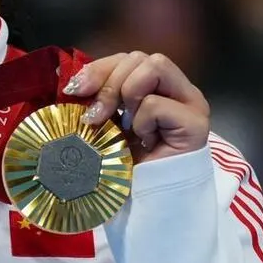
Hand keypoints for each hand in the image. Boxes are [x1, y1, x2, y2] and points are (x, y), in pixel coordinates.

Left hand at [63, 51, 209, 163]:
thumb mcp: (105, 123)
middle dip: (109, 83)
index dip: (98, 68)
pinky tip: (145, 143)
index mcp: (155, 87)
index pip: (127, 58)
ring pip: (154, 67)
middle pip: (139, 57)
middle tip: (96, 117)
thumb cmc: (124, 166)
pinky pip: (156, 104)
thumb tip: (65, 78)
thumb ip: (96, 97)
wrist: (144, 206)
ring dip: (128, 95)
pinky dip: (141, 122)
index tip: (74, 91)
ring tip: (126, 127)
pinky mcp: (196, 124)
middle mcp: (177, 90)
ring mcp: (191, 104)